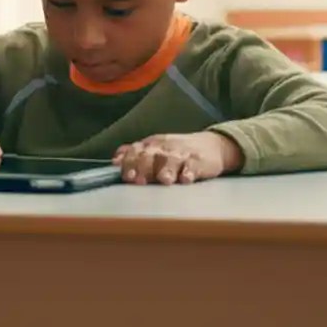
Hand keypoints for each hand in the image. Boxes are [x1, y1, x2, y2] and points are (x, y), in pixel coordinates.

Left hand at [111, 132, 241, 185]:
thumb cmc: (178, 151)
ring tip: (164, 180)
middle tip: (140, 181)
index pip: (135, 152)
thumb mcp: (155, 148)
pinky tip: (186, 179)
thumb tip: (114, 160)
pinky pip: (193, 166)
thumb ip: (135, 154)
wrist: (212, 145)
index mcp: (151, 144)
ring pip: (171, 160)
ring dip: (166, 170)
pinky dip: (189, 173)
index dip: (129, 164)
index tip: (126, 176)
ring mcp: (182, 153)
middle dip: (144, 168)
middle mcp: (164, 147)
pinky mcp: (199, 161)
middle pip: (150, 156)